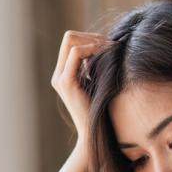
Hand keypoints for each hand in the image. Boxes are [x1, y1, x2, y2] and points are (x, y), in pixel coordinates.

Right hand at [50, 30, 108, 150]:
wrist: (94, 134)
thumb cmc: (101, 112)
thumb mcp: (99, 84)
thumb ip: (96, 68)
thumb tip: (106, 47)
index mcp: (64, 74)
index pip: (71, 41)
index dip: (90, 38)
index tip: (109, 46)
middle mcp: (59, 75)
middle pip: (69, 37)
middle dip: (92, 37)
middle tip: (112, 45)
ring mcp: (60, 78)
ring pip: (71, 40)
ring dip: (94, 41)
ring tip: (111, 50)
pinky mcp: (67, 82)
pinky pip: (76, 53)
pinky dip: (92, 49)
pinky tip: (106, 56)